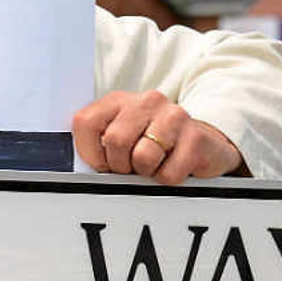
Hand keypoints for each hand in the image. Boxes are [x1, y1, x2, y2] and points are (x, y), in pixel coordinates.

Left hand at [72, 90, 243, 184]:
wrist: (205, 144)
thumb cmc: (152, 146)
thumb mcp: (120, 138)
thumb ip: (96, 145)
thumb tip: (76, 171)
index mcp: (119, 100)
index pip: (85, 122)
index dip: (89, 151)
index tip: (102, 161)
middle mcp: (147, 101)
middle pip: (115, 140)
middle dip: (119, 165)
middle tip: (131, 167)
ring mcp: (174, 115)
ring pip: (142, 158)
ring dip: (145, 173)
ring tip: (153, 165)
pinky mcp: (196, 137)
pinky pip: (167, 174)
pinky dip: (167, 180)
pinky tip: (173, 166)